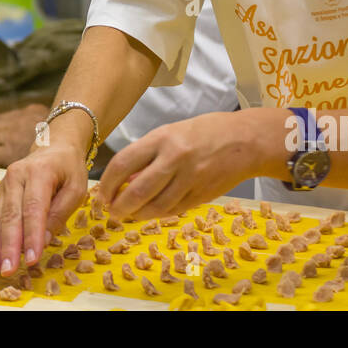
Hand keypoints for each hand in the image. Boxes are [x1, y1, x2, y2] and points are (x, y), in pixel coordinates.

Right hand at [0, 141, 87, 276]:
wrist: (53, 147)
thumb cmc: (68, 170)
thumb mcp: (76, 188)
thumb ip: (60, 213)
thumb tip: (43, 241)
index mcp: (39, 172)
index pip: (33, 208)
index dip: (31, 236)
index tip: (31, 260)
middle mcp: (16, 176)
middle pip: (11, 216)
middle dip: (8, 246)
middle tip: (7, 270)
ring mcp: (5, 185)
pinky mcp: (0, 193)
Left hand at [96, 112, 260, 220]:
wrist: (245, 141)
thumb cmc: (204, 132)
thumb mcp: (172, 133)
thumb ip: (148, 155)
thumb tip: (123, 179)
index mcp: (163, 138)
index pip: (123, 163)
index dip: (108, 183)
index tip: (102, 194)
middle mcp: (175, 159)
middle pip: (137, 191)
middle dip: (119, 207)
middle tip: (112, 211)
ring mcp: (190, 180)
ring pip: (155, 207)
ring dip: (137, 215)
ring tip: (129, 215)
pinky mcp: (202, 196)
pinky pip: (174, 210)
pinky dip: (158, 214)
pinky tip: (150, 212)